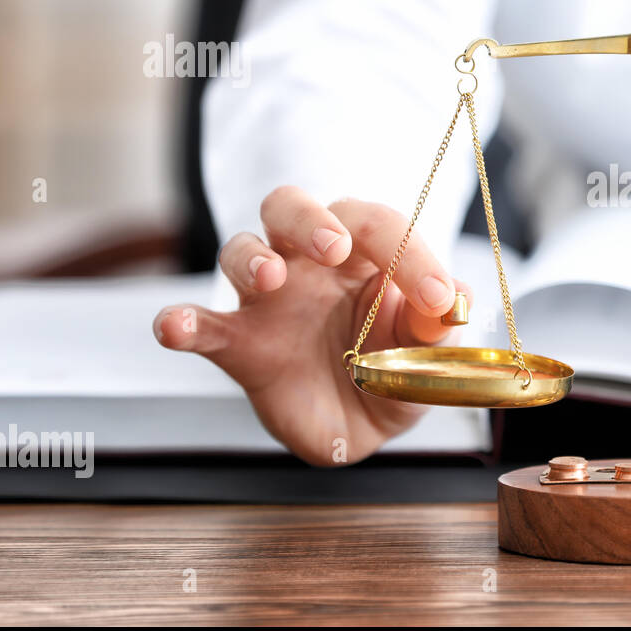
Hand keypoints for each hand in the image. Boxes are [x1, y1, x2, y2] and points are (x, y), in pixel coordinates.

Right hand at [153, 186, 471, 465]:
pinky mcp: (238, 343)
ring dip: (252, 257)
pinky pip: (203, 323)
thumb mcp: (430, 353)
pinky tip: (174, 327)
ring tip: (269, 277)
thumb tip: (456, 300)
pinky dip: (182, 321)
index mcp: (367, 253)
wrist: (363, 422)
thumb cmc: (397, 366)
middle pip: (292, 207)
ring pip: (242, 249)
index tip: (437, 300)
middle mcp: (311, 262)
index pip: (381, 229)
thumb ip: (438, 328)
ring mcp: (269, 299)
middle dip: (310, 220)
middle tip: (332, 247)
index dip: (411, 256)